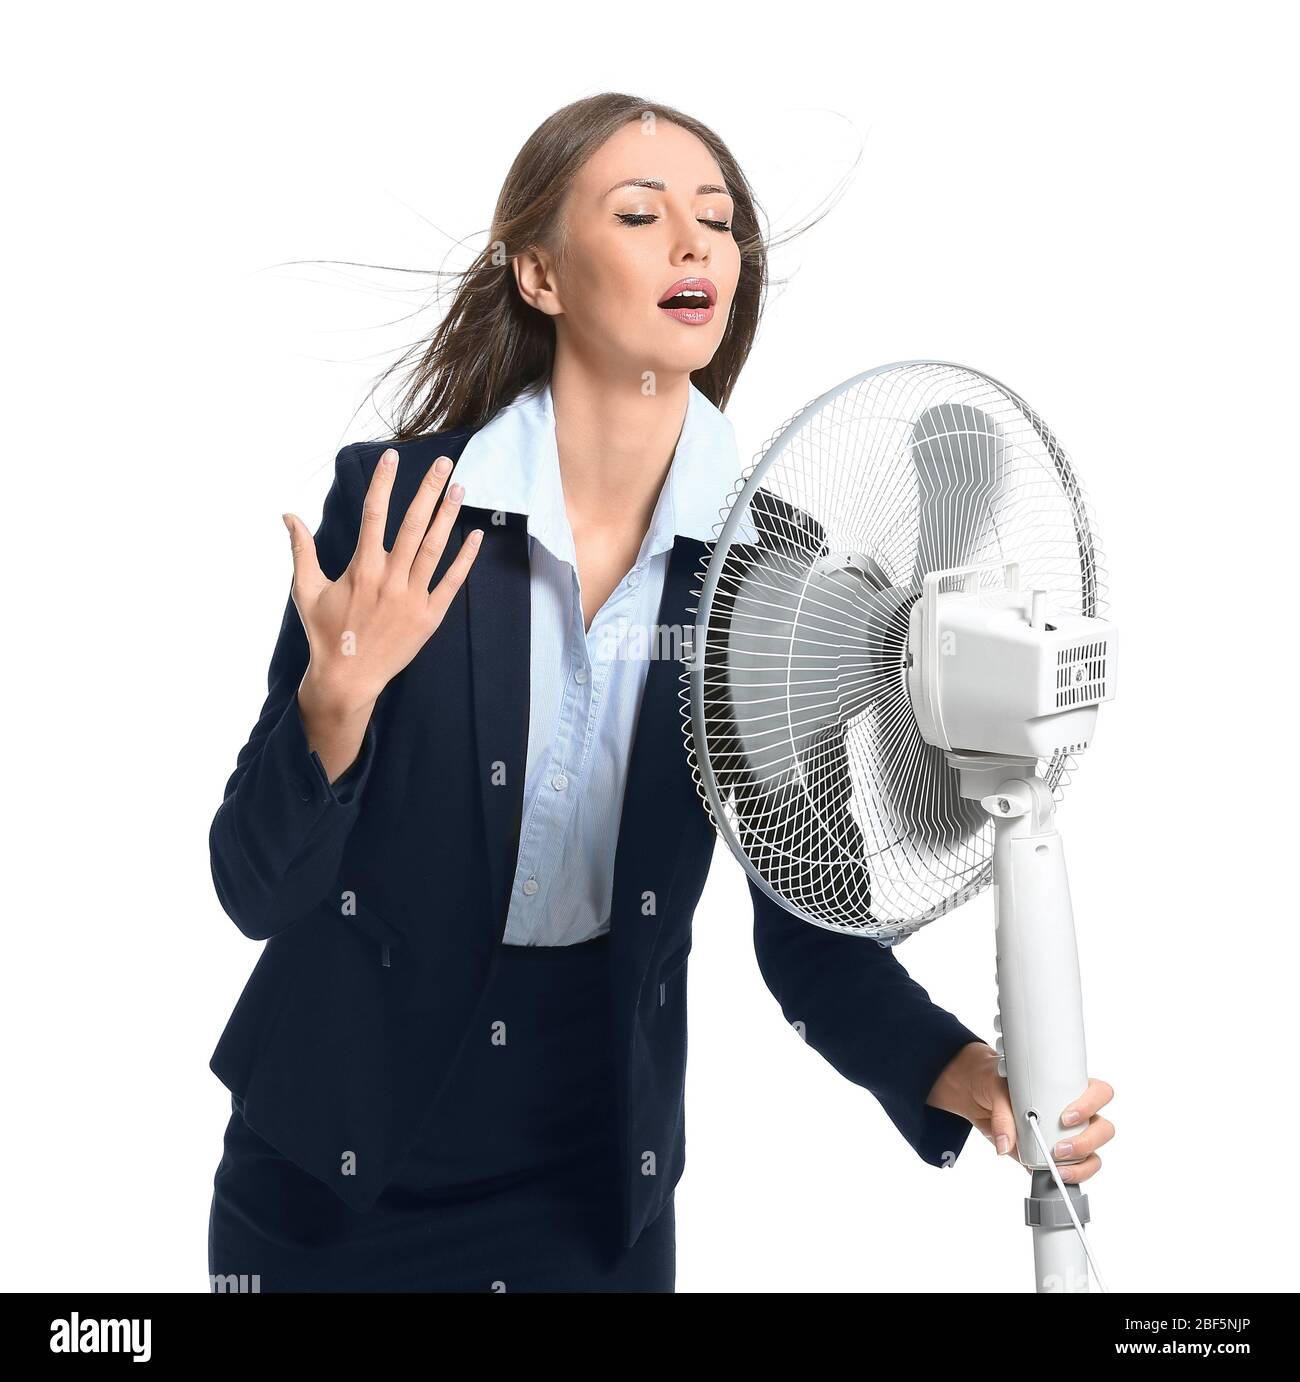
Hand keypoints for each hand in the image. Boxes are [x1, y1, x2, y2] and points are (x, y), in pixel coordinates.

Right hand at [284, 449, 481, 715]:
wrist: (346, 679)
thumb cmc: (324, 633)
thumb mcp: (305, 589)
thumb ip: (302, 550)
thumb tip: (287, 515)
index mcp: (361, 569)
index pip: (374, 514)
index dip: (384, 483)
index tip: (392, 457)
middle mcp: (389, 579)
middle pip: (413, 525)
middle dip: (428, 490)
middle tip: (442, 462)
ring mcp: (412, 598)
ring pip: (435, 548)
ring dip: (448, 516)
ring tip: (459, 488)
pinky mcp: (429, 617)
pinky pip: (452, 583)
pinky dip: (465, 559)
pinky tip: (475, 536)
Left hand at [927, 1042, 1114, 1182]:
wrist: (978, 1096)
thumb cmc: (995, 1083)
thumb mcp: (996, 1089)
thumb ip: (1002, 1116)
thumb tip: (1005, 1144)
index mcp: (1068, 1088)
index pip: (1099, 1092)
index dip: (1091, 1105)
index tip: (1066, 1117)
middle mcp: (1076, 1113)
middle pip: (1103, 1128)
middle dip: (1087, 1141)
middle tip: (1058, 1147)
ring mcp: (1069, 1136)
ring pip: (1094, 1153)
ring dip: (1081, 1163)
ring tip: (1057, 1167)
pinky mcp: (1057, 1156)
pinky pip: (1077, 1170)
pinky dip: (1070, 1176)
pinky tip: (1054, 1175)